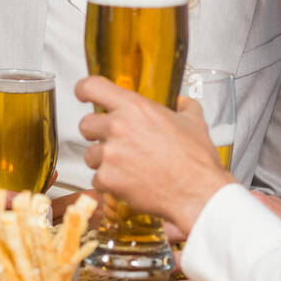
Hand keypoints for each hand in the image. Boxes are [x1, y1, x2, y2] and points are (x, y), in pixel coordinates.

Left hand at [76, 76, 234, 234]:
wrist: (197, 193)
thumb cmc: (196, 161)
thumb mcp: (195, 123)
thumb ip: (184, 107)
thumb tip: (182, 102)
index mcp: (136, 108)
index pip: (92, 87)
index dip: (84, 90)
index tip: (83, 94)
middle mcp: (119, 127)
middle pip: (85, 124)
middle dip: (97, 133)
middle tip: (115, 141)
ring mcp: (111, 154)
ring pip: (89, 154)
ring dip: (102, 160)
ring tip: (126, 166)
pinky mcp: (107, 179)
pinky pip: (96, 179)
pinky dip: (109, 183)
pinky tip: (128, 182)